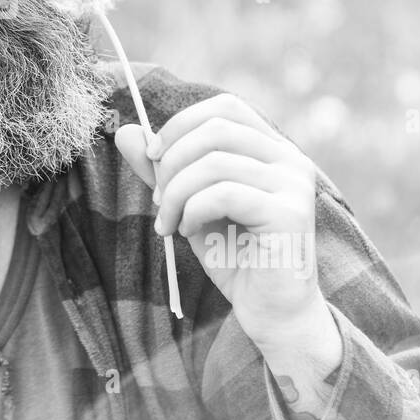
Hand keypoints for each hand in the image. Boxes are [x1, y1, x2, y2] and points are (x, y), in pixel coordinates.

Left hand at [114, 92, 324, 345]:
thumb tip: (125, 132)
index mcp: (272, 149)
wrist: (270, 312)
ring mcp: (294, 184)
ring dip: (176, 192)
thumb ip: (162, 169)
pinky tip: (187, 232)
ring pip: (215, 162)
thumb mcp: (189, 204)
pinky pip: (225, 193)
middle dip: (172, 162)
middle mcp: (290, 159)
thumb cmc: (233, 256)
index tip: (153, 156)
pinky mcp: (291, 213)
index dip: (181, 124)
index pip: (225, 107)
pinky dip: (193, 209)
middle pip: (216, 129)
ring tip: (169, 223)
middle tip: (158, 200)